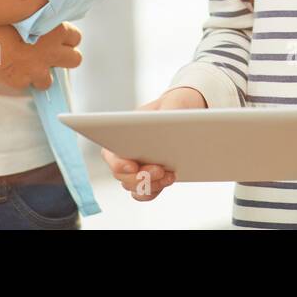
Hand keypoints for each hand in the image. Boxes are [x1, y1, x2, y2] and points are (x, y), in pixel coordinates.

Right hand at [0, 22, 82, 89]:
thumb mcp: (27, 10)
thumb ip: (41, 20)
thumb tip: (42, 24)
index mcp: (56, 30)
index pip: (75, 37)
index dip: (65, 39)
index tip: (57, 40)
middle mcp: (52, 52)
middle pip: (74, 59)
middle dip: (64, 59)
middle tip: (50, 55)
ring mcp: (38, 69)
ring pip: (50, 80)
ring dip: (41, 75)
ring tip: (26, 66)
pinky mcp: (22, 81)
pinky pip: (24, 84)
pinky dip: (18, 78)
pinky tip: (7, 68)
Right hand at [101, 86, 205, 201]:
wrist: (185, 114)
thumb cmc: (173, 105)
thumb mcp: (172, 103)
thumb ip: (168, 112)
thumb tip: (167, 122)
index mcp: (121, 134)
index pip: (110, 153)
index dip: (119, 164)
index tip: (133, 165)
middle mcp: (124, 155)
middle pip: (122, 176)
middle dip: (140, 177)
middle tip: (160, 170)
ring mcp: (136, 169)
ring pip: (133, 187)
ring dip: (151, 185)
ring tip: (170, 175)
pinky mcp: (149, 179)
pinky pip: (145, 193)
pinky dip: (154, 190)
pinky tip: (170, 178)